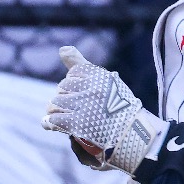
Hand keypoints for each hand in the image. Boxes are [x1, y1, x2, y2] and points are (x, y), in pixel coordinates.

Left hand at [42, 45, 165, 173]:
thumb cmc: (119, 107)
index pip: (73, 73)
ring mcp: (84, 106)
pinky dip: (50, 122)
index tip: (82, 92)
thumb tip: (61, 48)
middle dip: (65, 96)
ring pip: (56, 102)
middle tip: (73, 107)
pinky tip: (50, 124)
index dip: (74, 84)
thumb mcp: (105, 80)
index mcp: (100, 76)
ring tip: (63, 115)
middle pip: (62, 87)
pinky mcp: (77, 124)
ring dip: (56, 109)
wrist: (133, 135)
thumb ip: (81, 63)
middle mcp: (92, 89)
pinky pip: (54, 118)